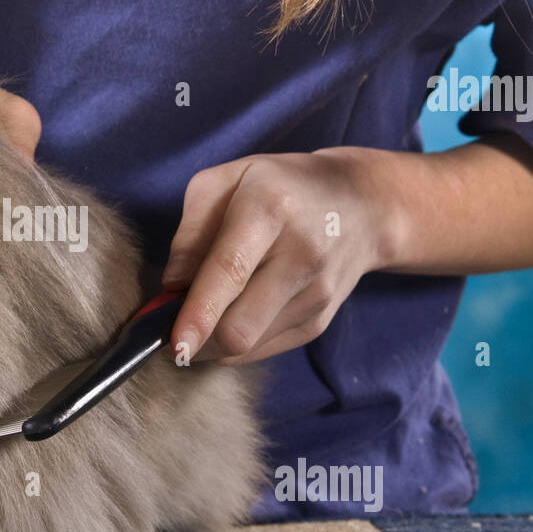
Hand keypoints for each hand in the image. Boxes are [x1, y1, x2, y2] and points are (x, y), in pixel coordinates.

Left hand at [161, 148, 397, 363]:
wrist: (361, 205)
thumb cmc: (278, 187)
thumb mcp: (225, 181)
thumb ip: (190, 232)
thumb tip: (172, 288)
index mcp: (270, 208)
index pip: (231, 270)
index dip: (199, 313)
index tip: (175, 343)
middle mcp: (301, 254)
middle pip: (240, 326)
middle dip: (196, 341)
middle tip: (171, 329)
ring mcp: (317, 293)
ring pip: (248, 345)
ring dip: (212, 343)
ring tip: (204, 314)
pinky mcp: (320, 321)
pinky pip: (264, 349)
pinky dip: (237, 344)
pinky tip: (233, 315)